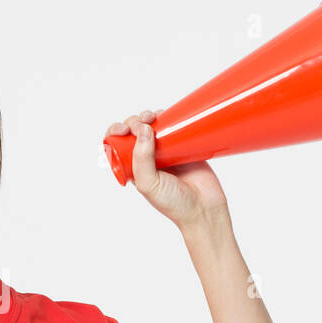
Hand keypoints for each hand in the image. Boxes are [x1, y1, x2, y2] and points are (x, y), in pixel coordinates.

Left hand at [107, 110, 228, 231]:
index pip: (118, 146)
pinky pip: (174, 127)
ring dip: (148, 117)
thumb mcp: (149, 184)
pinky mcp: (184, 146)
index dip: (117, 132)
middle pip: (134, 132)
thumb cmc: (174, 203)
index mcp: (134, 169)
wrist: (204, 208)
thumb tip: (143, 129)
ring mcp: (166, 152)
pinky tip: (165, 114)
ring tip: (152, 117)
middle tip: (142, 125)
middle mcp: (148, 159)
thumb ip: (142, 159)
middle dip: (134, 122)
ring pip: (152, 126)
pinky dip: (168, 117)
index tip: (123, 129)